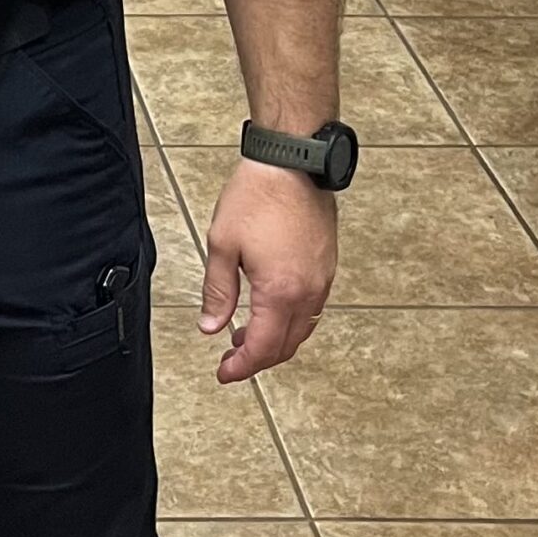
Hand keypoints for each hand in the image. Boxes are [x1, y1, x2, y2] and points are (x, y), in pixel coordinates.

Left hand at [199, 157, 337, 382]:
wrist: (293, 163)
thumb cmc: (257, 196)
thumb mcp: (223, 243)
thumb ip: (217, 290)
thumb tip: (211, 327)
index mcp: (280, 292)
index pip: (262, 347)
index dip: (241, 366)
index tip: (224, 373)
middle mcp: (308, 293)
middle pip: (285, 346)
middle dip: (257, 359)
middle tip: (231, 361)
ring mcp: (322, 281)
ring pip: (301, 330)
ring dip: (275, 342)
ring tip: (244, 338)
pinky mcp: (327, 268)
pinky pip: (311, 311)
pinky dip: (290, 323)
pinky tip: (270, 313)